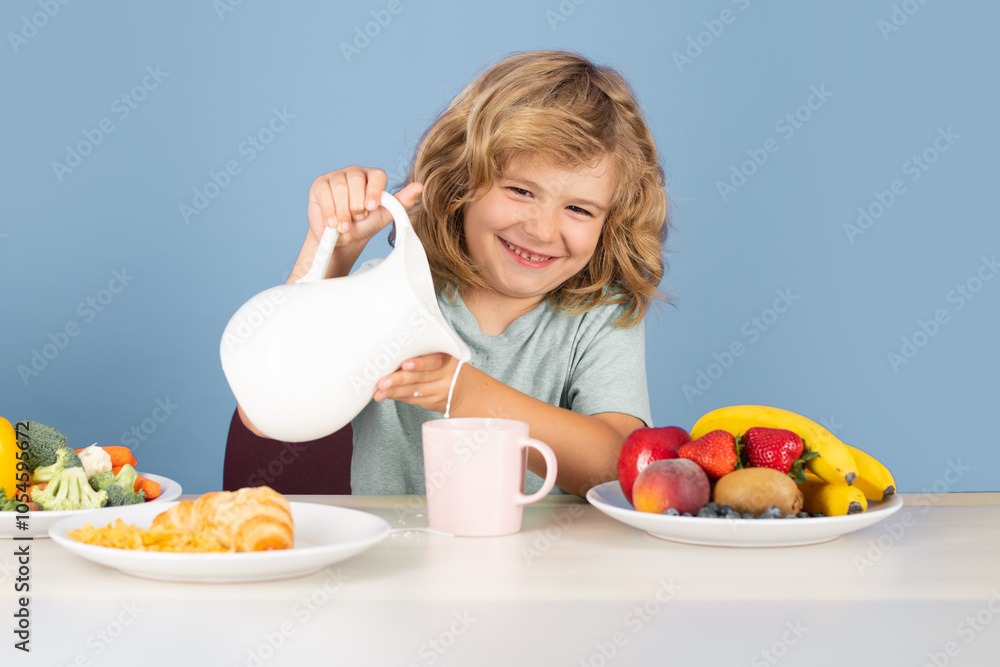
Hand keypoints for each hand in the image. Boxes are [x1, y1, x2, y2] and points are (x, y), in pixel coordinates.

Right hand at [306, 165, 423, 250]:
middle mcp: (354, 173)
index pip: (377, 175)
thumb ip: (401, 201)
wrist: (342, 240)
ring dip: (344, 211)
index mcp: (372, 177)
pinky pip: (324, 193)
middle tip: (358, 218)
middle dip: (357, 204)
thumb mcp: (385, 215)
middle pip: (356, 179)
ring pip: (340, 187)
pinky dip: (330, 212)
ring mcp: (336, 176)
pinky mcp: (319, 185)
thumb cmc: (364, 226)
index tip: (371, 208)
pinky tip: (333, 223)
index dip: (374, 191)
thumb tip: (419, 186)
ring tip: (345, 225)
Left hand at [373, 353, 463, 413]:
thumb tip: (393, 349)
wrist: (463, 389)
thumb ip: (425, 351)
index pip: (435, 361)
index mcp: (449, 359)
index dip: (420, 363)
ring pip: (415, 391)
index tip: (404, 364)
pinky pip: (413, 400)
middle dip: (399, 380)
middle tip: (382, 381)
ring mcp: (441, 391)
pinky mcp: (434, 403)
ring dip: (394, 392)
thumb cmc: (445, 365)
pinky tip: (385, 395)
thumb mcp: (443, 354)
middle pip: (421, 378)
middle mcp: (447, 376)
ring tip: (378, 392)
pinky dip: (398, 397)